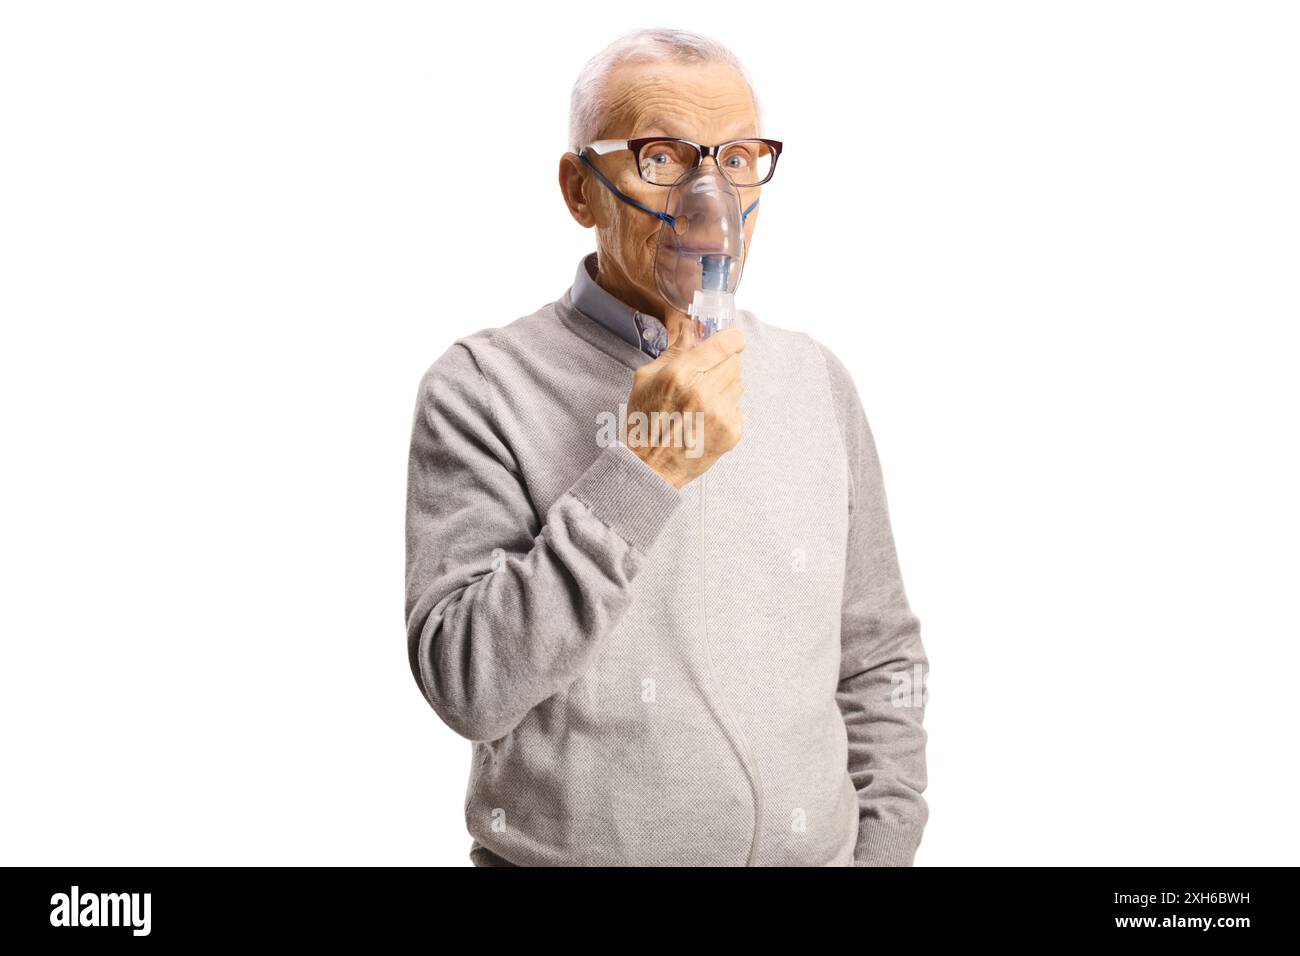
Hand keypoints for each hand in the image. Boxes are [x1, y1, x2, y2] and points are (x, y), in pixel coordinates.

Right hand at [624, 322, 744, 488]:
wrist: (650, 467)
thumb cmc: (644, 422)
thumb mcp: (647, 379)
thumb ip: (674, 351)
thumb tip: (692, 328)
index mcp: (680, 374)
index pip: (725, 343)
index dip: (731, 339)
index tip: (730, 341)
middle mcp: (703, 392)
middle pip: (735, 362)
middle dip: (723, 364)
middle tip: (707, 376)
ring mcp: (720, 413)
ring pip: (739, 383)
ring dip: (725, 387)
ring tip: (703, 402)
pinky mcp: (731, 432)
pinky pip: (739, 408)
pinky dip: (727, 410)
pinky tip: (706, 420)